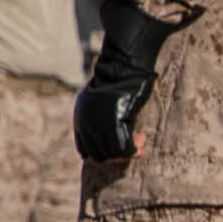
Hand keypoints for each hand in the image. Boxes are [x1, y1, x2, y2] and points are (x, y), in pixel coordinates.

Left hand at [77, 1, 177, 168]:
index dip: (103, 153)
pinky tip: (142, 141)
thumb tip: (112, 138)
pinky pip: (125, 148)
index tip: (118, 149)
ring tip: (140, 143)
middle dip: (116, 156)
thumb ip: (100, 117)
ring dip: (127, 153)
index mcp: (80, 118)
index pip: (85, 150)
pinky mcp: (115, 122)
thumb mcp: (102, 101)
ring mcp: (99, 124)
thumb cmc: (118, 80)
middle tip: (133, 148)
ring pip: (112, 154)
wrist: (125, 65)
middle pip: (98, 155)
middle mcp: (86, 123)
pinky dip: (134, 149)